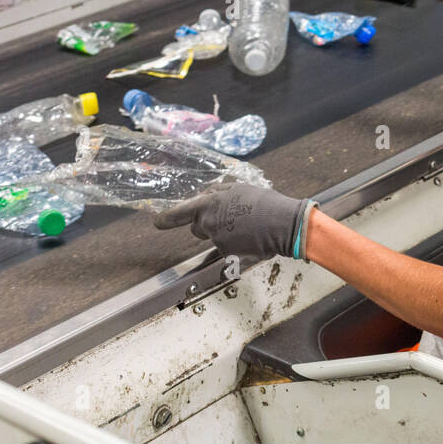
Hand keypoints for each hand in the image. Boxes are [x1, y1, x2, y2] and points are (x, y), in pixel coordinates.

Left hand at [153, 183, 311, 260]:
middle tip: (230, 217)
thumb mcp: (240, 188)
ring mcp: (218, 241)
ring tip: (248, 227)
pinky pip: (224, 253)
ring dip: (224, 234)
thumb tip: (206, 198)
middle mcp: (209, 223)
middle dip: (207, 224)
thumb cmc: (265, 203)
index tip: (158, 222)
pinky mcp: (228, 255)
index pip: (179, 212)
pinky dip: (233, 248)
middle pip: (197, 227)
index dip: (166, 218)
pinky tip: (249, 241)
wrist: (284, 223)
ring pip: (214, 239)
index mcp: (209, 204)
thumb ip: (218, 193)